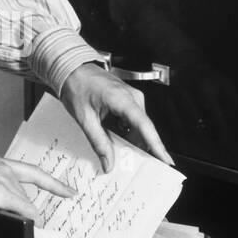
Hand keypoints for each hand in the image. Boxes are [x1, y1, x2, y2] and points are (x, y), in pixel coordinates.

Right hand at [0, 156, 76, 220]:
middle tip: (31, 224)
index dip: (52, 183)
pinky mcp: (0, 192)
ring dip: (25, 216)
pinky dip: (31, 219)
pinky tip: (35, 226)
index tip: (69, 190)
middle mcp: (1, 168)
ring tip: (20, 227)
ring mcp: (2, 179)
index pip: (31, 172)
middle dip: (24, 209)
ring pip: (25, 202)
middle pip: (24, 194)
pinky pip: (24, 209)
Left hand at [59, 62, 174, 172]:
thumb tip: (108, 162)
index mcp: (122, 99)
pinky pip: (132, 122)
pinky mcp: (127, 101)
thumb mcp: (84, 119)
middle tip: (139, 168)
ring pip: (138, 127)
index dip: (157, 145)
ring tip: (123, 157)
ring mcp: (131, 98)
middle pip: (143, 130)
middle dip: (142, 150)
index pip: (145, 126)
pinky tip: (118, 143)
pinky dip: (127, 134)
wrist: (71, 69)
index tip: (166, 160)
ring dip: (133, 142)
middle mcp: (132, 97)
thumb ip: (98, 142)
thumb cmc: (77, 86)